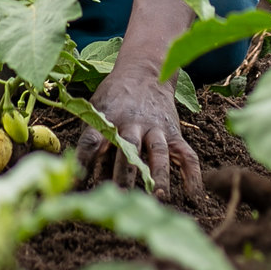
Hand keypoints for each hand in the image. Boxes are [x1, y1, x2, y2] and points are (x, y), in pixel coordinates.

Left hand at [76, 63, 199, 194]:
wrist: (144, 72)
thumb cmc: (114, 98)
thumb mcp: (97, 110)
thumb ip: (93, 140)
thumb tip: (81, 176)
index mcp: (106, 118)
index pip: (92, 140)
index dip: (83, 161)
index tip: (77, 183)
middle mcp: (132, 123)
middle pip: (128, 147)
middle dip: (125, 173)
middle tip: (121, 196)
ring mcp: (156, 128)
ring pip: (159, 151)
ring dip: (159, 174)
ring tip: (159, 197)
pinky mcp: (174, 133)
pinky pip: (187, 155)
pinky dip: (192, 175)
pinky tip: (193, 197)